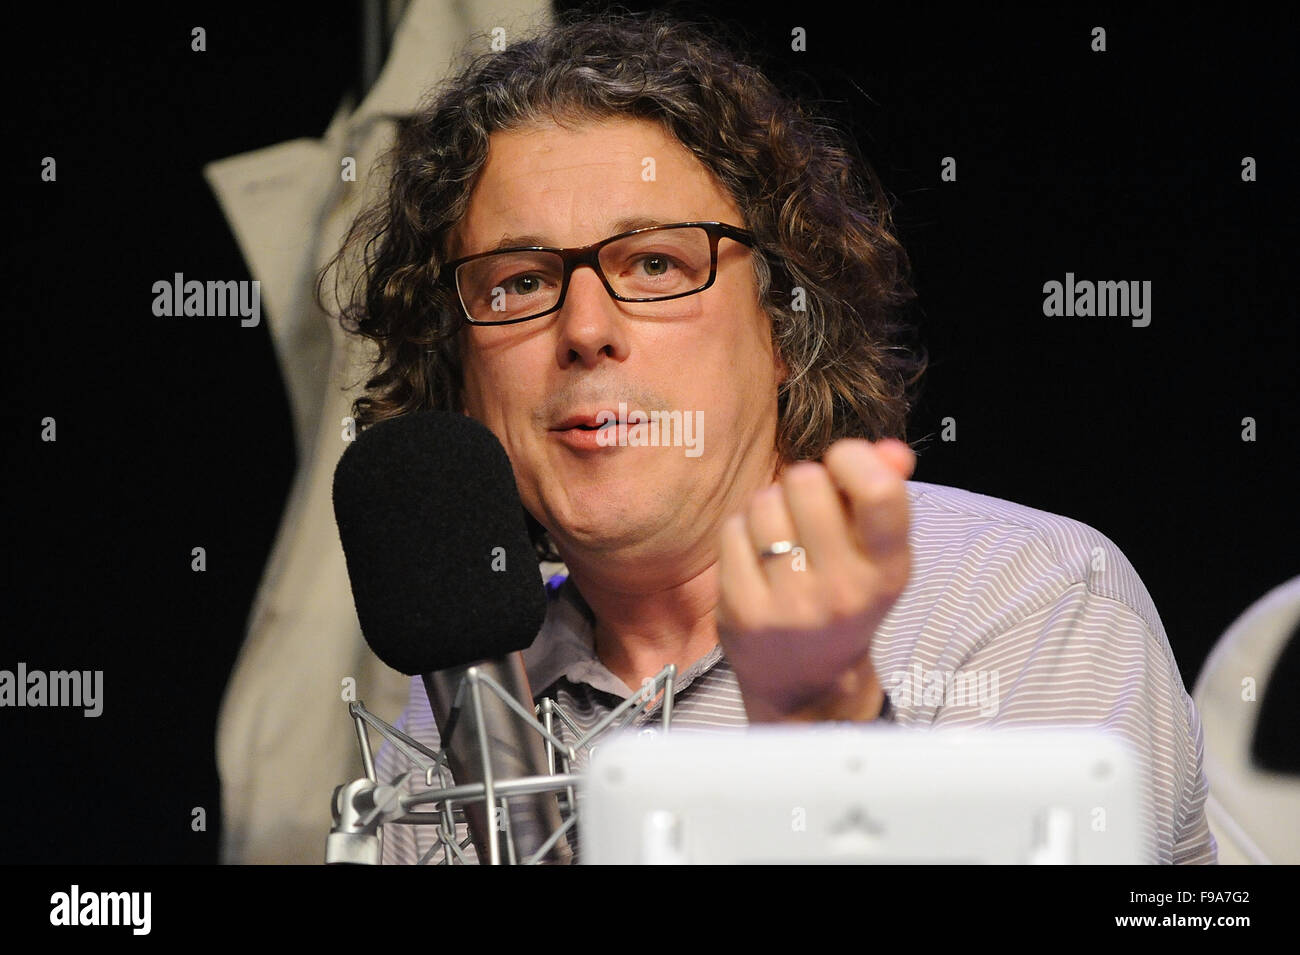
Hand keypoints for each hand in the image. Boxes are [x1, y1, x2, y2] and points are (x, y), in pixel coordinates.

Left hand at [716, 437, 914, 721]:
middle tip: (805, 508)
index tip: (843, 465)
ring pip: (764, 503)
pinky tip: (755, 557)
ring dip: (768, 508)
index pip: (879, 492)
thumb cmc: (844, 599)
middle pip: (807, 482)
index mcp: (888, 569)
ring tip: (780, 536)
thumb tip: (890, 449)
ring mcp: (791, 605)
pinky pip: (732, 531)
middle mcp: (843, 590)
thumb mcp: (879, 555)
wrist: (808, 683)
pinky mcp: (744, 613)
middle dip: (803, 482)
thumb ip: (887, 495)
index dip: (853, 458)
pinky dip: (740, 533)